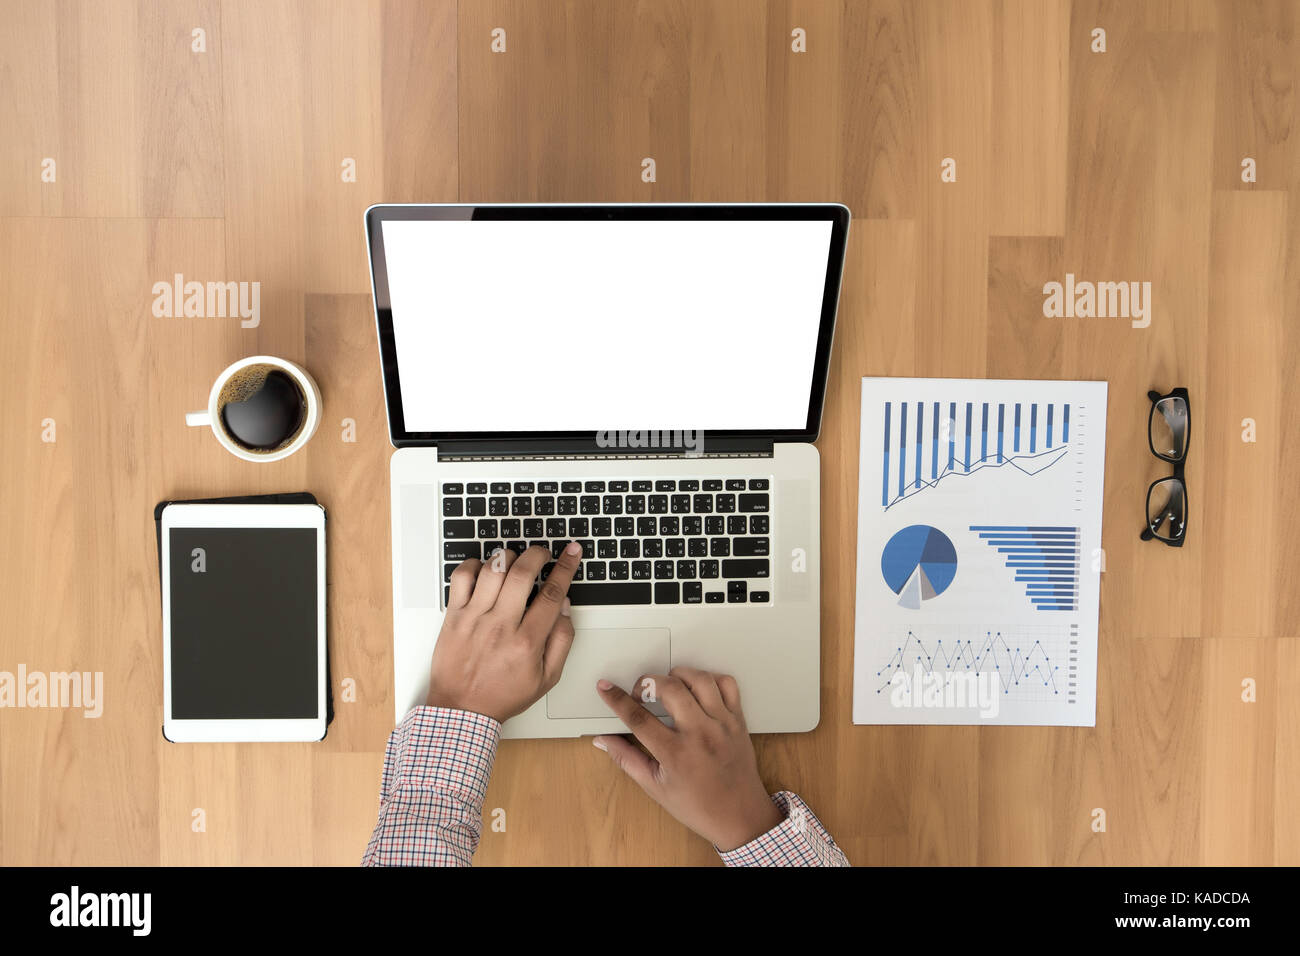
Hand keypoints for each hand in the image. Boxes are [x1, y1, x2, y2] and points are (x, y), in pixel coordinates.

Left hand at [425, 543, 580, 722]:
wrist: (462, 709)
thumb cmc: (502, 695)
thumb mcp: (547, 678)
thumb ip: (562, 641)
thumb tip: (565, 608)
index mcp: (527, 642)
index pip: (552, 593)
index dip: (566, 567)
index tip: (571, 552)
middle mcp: (500, 626)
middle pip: (522, 573)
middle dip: (537, 554)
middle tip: (542, 553)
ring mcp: (474, 618)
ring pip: (493, 570)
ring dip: (508, 557)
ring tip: (514, 561)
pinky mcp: (454, 616)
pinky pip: (462, 577)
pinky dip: (474, 565)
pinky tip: (485, 571)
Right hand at [593, 668, 782, 850]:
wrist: (740, 817)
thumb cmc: (699, 806)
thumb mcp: (655, 787)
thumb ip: (626, 759)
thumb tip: (604, 741)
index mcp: (675, 753)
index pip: (638, 717)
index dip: (616, 698)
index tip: (605, 688)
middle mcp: (700, 733)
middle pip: (669, 688)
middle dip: (647, 682)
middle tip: (641, 692)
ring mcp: (722, 724)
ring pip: (700, 679)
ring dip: (678, 675)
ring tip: (668, 686)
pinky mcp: (738, 720)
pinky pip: (727, 684)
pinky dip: (710, 679)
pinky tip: (698, 690)